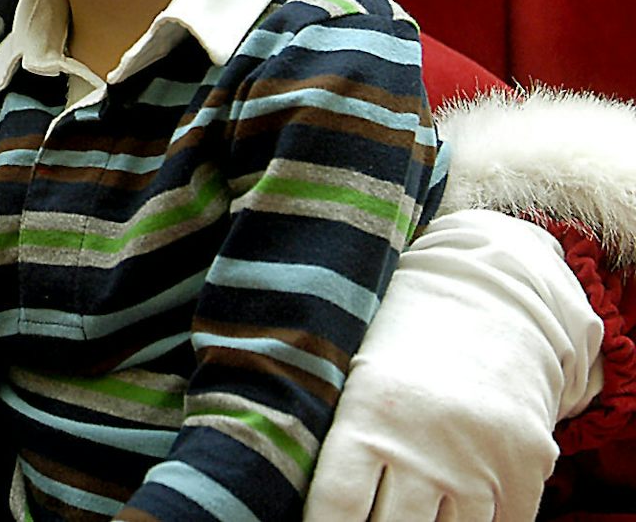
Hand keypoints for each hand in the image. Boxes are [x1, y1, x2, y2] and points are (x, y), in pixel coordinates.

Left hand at [304, 208, 603, 521]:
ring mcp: (476, 466)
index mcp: (368, 418)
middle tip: (365, 520)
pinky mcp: (522, 473)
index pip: (337, 507)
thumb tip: (283, 475)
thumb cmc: (402, 344)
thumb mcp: (355, 375)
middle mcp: (422, 449)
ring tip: (403, 516)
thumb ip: (334, 433)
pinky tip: (447, 516)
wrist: (490, 305)